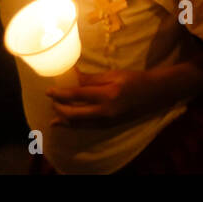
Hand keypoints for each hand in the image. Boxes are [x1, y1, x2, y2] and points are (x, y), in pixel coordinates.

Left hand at [48, 67, 168, 126]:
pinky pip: (86, 127)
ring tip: (54, 115)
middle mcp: (105, 111)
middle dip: (59, 108)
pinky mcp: (108, 126)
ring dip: (64, 119)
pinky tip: (66, 122)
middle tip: (51, 101)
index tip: (48, 91)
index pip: (77, 95)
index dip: (60, 94)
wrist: (154, 94)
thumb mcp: (114, 74)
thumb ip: (92, 78)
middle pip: (74, 113)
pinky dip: (74, 125)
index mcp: (107, 94)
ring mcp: (106, 121)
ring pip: (78, 124)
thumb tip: (73, 77)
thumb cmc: (135, 80)